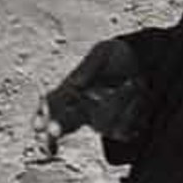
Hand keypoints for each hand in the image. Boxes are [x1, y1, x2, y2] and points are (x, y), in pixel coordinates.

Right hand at [34, 38, 150, 157]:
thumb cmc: (116, 57)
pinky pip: (120, 130)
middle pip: (63, 124)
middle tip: (53, 131)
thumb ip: (89, 66)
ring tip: (132, 82)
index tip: (39, 125)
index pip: (51, 104)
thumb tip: (75, 84)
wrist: (143, 63)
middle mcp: (81, 109)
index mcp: (71, 90)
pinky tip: (137, 93)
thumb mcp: (103, 52)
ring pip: (100, 123)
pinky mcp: (117, 130)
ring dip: (119, 101)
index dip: (42, 117)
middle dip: (57, 127)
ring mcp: (98, 121)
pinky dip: (131, 110)